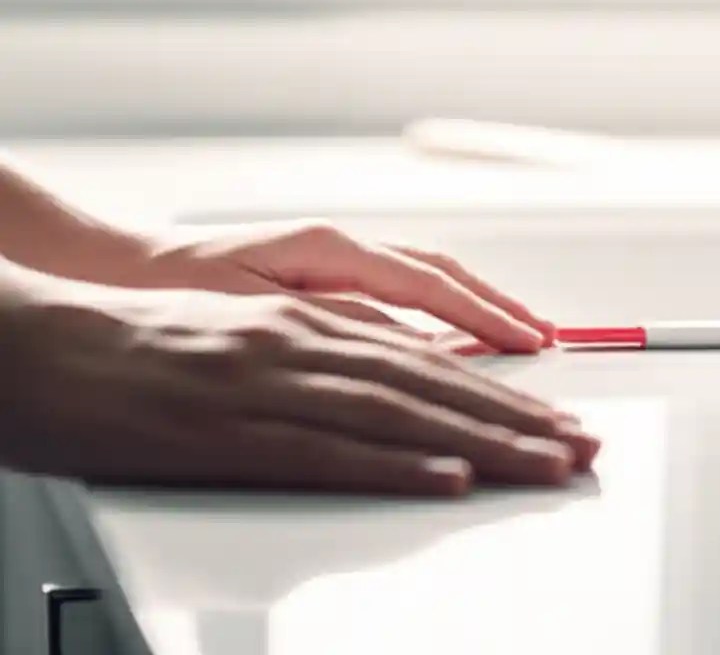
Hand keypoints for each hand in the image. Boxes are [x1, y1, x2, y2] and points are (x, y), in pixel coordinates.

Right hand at [0, 267, 598, 495]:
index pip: (430, 358)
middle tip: (583, 445)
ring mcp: (273, 386)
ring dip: (484, 442)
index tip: (557, 415)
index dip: (502, 390)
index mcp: (312, 323)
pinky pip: (332, 453)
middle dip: (519, 419)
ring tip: (546, 464)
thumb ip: (322, 359)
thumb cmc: (144, 346)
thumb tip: (390, 390)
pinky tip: (447, 480)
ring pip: (402, 414)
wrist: (44, 345)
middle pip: (435, 384)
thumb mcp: (250, 337)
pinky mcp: (234, 433)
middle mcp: (306, 345)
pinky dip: (395, 467)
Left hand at [122, 221, 555, 353]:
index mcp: (327, 248)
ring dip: (483, 305)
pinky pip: (407, 290)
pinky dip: (448, 310)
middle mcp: (342, 245)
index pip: (428, 283)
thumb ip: (337, 324)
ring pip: (431, 278)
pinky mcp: (332, 275)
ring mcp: (340, 258)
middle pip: (443, 274)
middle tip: (549, 340)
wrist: (124, 272)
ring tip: (527, 332)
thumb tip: (410, 341)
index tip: (527, 342)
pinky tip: (468, 333)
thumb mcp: (255, 314)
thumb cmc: (178, 295)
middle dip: (501, 308)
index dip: (484, 315)